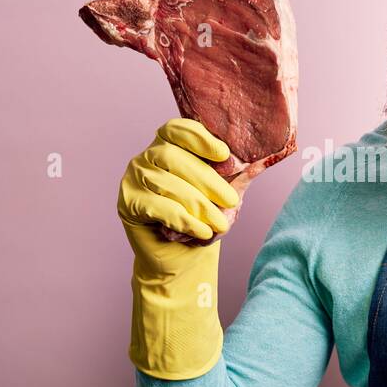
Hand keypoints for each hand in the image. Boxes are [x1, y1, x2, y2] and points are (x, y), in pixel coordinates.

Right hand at [118, 118, 241, 271]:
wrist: (179, 256)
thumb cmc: (201, 218)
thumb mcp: (222, 194)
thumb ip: (236, 177)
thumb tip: (259, 163)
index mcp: (168, 145)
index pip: (177, 129)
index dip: (199, 138)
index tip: (224, 155)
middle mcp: (147, 157)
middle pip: (172, 157)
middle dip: (206, 180)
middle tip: (231, 200)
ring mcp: (133, 179)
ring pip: (166, 184)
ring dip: (198, 205)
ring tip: (220, 223)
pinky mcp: (127, 204)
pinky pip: (157, 207)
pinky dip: (183, 220)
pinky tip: (201, 231)